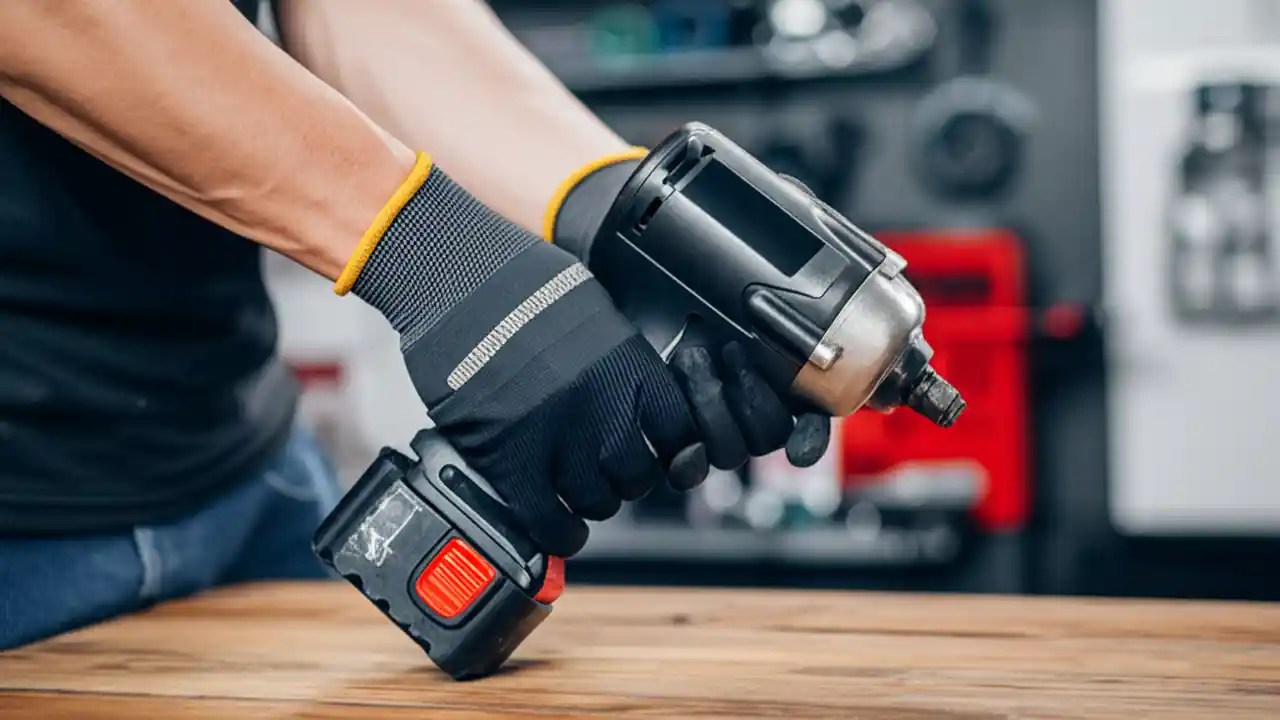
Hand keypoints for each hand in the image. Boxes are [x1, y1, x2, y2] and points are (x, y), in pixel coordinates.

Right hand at [341, 155, 706, 556]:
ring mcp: (559, 438)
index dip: (671, 452)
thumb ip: (621, 365)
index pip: (680, 436)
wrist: (459, 281)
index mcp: (632, 368)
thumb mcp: (597, 316)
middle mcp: (605, 408)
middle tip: (604, 470)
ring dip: (590, 502)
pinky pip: (548, 520)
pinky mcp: (512, 459)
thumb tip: (635, 405)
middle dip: (624, 479)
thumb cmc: (521, 287)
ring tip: (574, 490)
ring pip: (596, 502)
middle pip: (638, 477)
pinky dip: (558, 533)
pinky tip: (559, 529)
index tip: (659, 455)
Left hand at [549, 152, 832, 470]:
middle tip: (733, 351)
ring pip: (727, 448)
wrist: (622, 255)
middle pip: (771, 434)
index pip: (813, 419)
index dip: (812, 436)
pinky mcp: (664, 418)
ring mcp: (706, 411)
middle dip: (755, 402)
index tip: (801, 445)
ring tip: (691, 354)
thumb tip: (820, 228)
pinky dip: (676, 432)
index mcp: (782, 365)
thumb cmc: (689, 248)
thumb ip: (789, 233)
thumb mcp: (746, 233)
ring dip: (711, 408)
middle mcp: (748, 396)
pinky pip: (680, 455)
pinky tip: (667, 384)